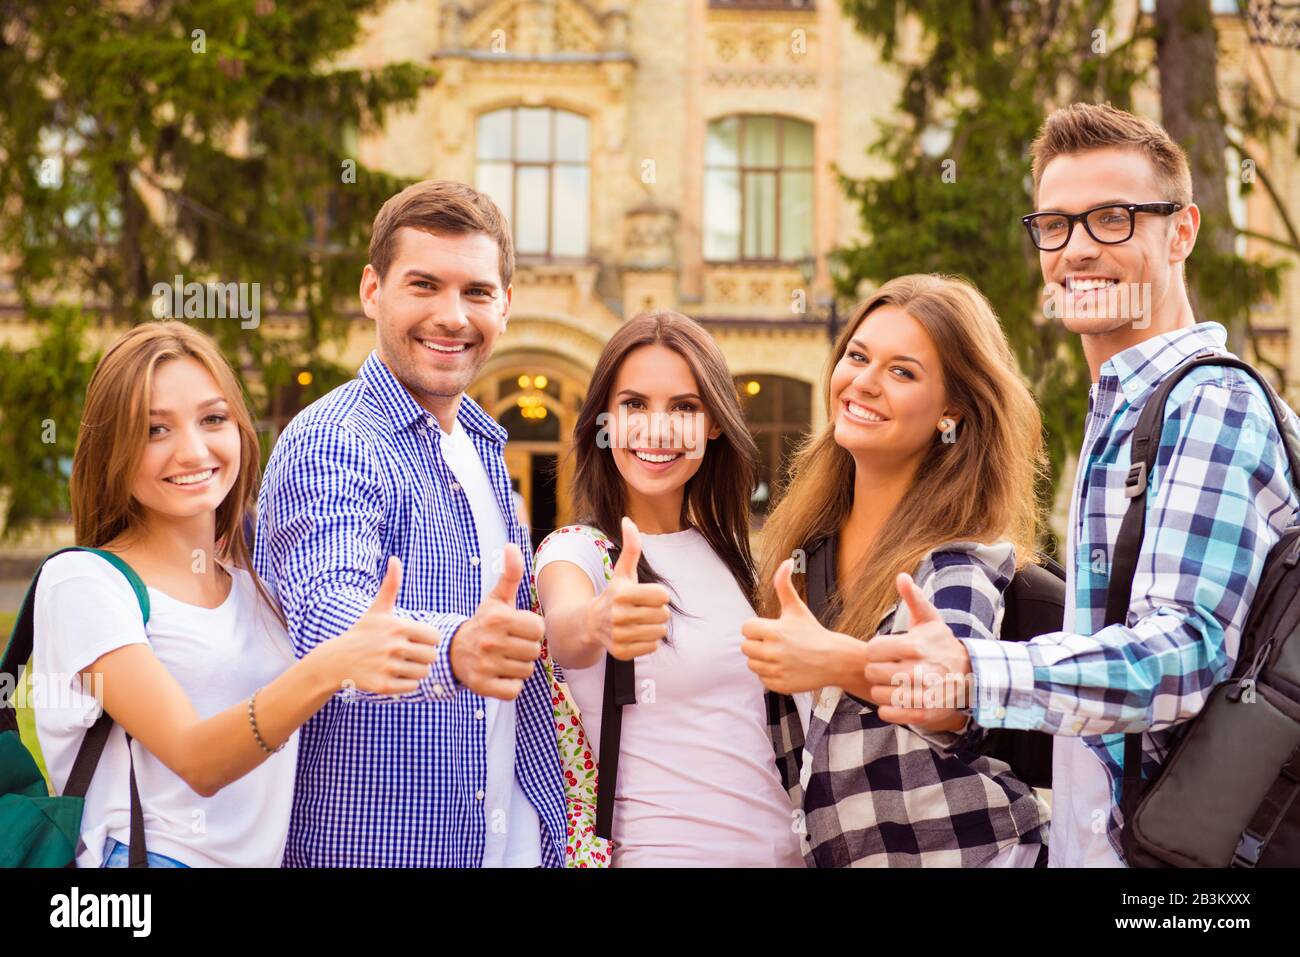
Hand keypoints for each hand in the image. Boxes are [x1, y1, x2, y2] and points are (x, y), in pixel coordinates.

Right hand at [311, 557, 442, 695]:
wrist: (337, 660)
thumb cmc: (363, 632)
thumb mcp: (378, 609)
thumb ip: (391, 585)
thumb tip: (394, 559)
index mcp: (399, 626)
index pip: (435, 637)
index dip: (426, 639)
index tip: (411, 639)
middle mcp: (395, 647)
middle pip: (431, 657)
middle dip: (422, 656)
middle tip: (405, 654)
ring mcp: (388, 667)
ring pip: (423, 673)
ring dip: (414, 671)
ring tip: (398, 664)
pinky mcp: (384, 686)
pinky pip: (412, 687)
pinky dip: (405, 684)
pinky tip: (391, 675)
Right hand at [449, 543, 545, 699]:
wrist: (452, 651)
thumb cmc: (483, 623)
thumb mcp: (496, 598)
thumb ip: (510, 574)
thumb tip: (512, 546)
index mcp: (498, 619)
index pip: (538, 629)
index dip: (531, 629)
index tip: (517, 629)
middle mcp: (491, 642)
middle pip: (534, 651)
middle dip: (526, 649)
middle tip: (510, 645)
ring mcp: (486, 666)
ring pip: (526, 671)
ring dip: (519, 666)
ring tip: (504, 658)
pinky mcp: (483, 687)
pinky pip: (514, 689)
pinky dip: (511, 685)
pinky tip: (500, 674)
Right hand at [585, 517, 670, 660]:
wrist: (589, 624)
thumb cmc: (613, 594)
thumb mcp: (622, 571)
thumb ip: (631, 546)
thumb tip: (628, 519)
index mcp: (622, 593)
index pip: (663, 595)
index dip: (658, 594)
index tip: (645, 595)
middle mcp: (618, 615)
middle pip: (664, 615)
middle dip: (657, 611)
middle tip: (641, 610)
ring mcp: (619, 635)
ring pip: (660, 632)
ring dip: (654, 626)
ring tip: (639, 622)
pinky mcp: (621, 653)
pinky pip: (652, 647)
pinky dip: (648, 641)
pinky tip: (634, 634)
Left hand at [740, 559, 848, 694]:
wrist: (834, 659)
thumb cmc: (812, 632)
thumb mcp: (796, 608)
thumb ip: (784, 585)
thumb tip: (786, 561)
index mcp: (774, 631)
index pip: (745, 629)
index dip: (756, 629)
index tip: (770, 630)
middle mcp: (773, 652)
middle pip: (746, 648)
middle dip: (757, 644)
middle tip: (776, 643)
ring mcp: (776, 670)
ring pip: (752, 664)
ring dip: (762, 660)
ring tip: (781, 655)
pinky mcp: (779, 685)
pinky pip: (762, 679)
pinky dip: (770, 675)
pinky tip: (785, 668)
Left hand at [862, 573, 973, 730]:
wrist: (971, 675)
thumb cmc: (942, 645)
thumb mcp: (930, 620)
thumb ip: (914, 598)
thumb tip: (901, 576)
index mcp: (915, 645)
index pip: (873, 649)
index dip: (874, 650)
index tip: (883, 651)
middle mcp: (920, 670)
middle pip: (873, 672)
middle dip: (875, 670)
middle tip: (886, 669)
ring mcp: (923, 694)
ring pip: (880, 694)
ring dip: (880, 690)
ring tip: (890, 684)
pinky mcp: (925, 713)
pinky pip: (890, 713)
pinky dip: (887, 709)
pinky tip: (892, 700)